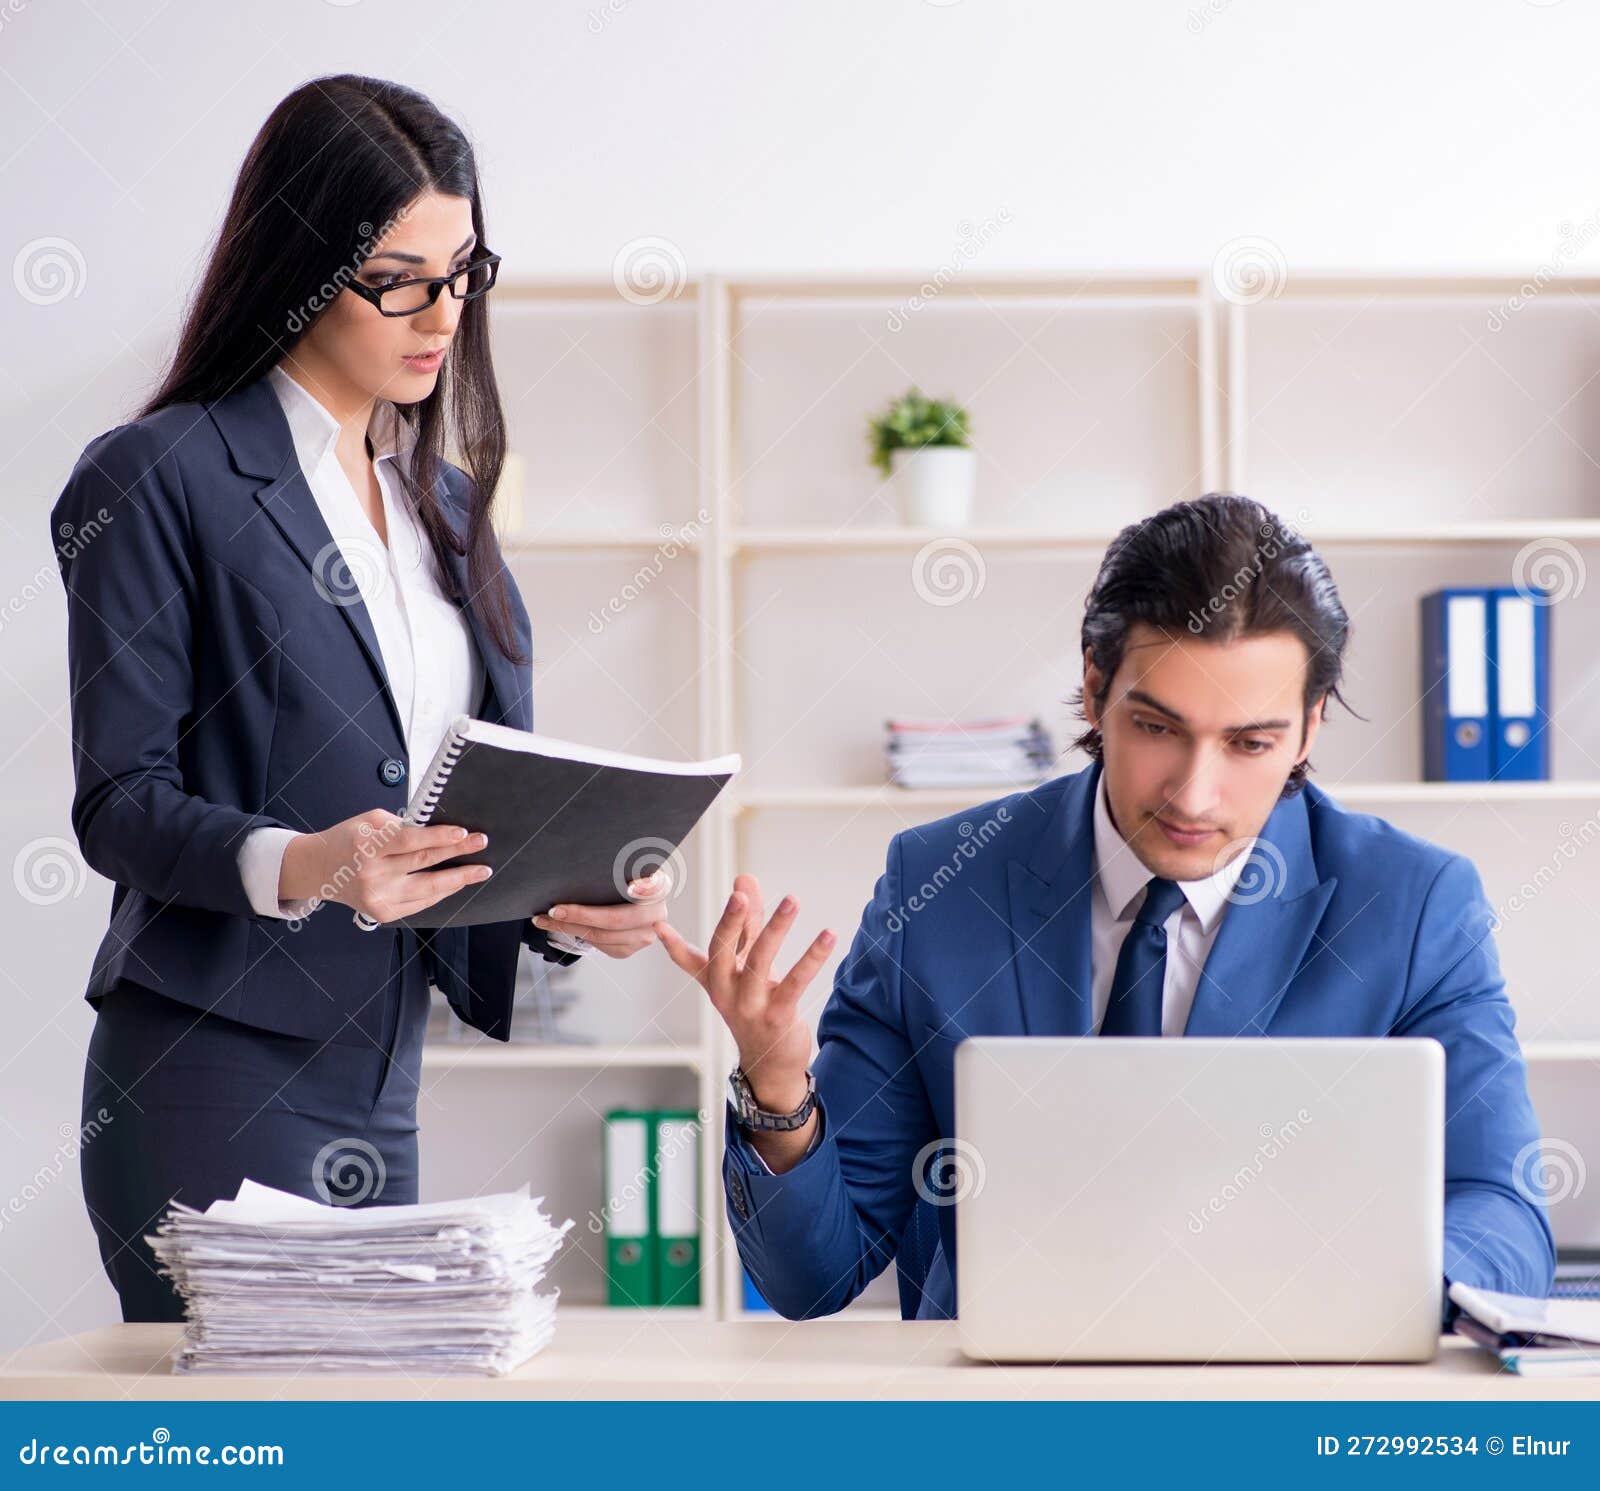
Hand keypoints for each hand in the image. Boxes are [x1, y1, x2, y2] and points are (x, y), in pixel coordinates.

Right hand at [281, 809, 491, 923]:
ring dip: (458, 879)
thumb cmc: (348, 840)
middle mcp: (372, 874)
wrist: (318, 869)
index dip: (439, 837)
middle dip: (458, 853)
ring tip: (479, 871)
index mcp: (368, 845)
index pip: (411, 841)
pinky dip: (440, 893)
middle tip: (481, 844)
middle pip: (424, 863)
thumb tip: (439, 832)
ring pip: (427, 889)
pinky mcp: (382, 913)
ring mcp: (377, 897)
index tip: (464, 832)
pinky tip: (455, 884)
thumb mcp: (370, 821)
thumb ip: (403, 826)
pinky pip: (419, 903)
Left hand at [529, 868, 673, 958]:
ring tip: (546, 919)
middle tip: (555, 910)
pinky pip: (599, 945)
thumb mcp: (625, 866)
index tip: (631, 886)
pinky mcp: (629, 949)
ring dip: (569, 928)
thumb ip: (620, 865)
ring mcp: (645, 936)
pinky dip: (576, 935)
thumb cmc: (622, 880)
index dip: (645, 888)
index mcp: (660, 887)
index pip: (656, 886)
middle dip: (581, 915)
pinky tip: (560, 926)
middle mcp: (657, 914)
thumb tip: (594, 855)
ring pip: (602, 936)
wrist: (626, 902)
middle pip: (617, 918)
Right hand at [658, 873, 833, 1108]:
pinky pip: (796, 981)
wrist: (772, 1063)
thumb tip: (745, 878)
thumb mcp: (747, 966)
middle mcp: (726, 992)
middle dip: (731, 922)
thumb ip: (748, 922)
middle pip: (722, 952)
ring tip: (792, 900)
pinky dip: (813, 957)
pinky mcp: (778, 1016)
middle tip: (739, 895)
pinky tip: (829, 936)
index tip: (658, 926)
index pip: (691, 957)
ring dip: (776, 927)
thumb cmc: (757, 1005)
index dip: (673, 944)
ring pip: (761, 960)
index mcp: (715, 980)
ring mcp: (751, 1006)